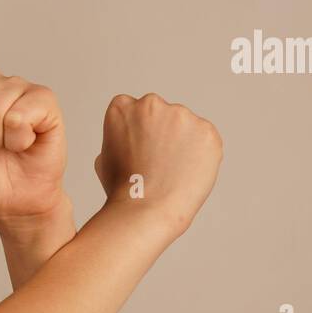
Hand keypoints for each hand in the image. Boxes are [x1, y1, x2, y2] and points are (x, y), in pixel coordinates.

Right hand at [94, 92, 222, 238]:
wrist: (147, 209)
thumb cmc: (123, 189)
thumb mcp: (104, 157)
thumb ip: (120, 138)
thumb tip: (135, 140)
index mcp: (122, 106)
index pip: (132, 109)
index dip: (135, 132)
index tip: (136, 149)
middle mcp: (152, 104)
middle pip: (160, 113)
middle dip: (160, 132)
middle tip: (156, 162)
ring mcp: (182, 116)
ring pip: (184, 125)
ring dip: (182, 142)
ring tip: (172, 171)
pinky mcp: (207, 130)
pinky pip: (205, 139)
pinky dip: (200, 154)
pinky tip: (187, 172)